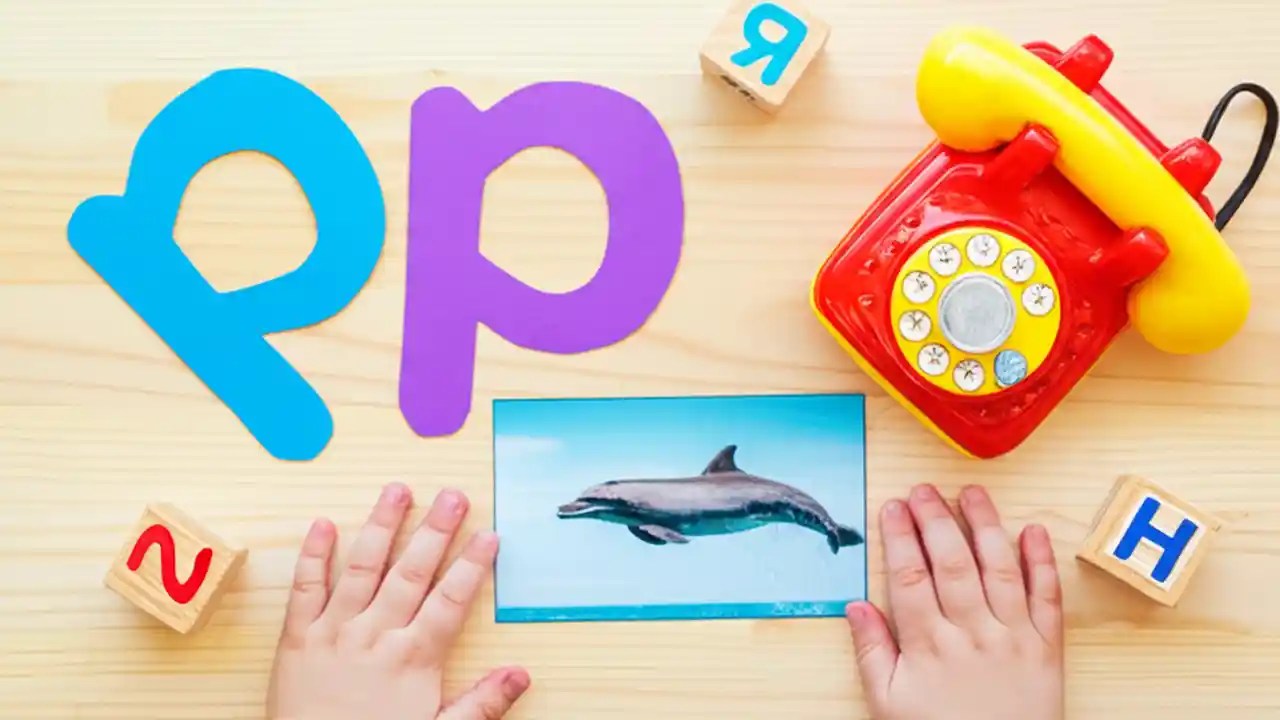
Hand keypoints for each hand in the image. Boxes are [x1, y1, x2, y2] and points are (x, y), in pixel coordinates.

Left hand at [267, 483, 529, 719]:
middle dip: (436, 531)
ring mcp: (335, 633)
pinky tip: (322, 525)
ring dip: (382, 526)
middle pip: (413, 573)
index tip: (489, 535)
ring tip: (397, 491)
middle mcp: (375, 636)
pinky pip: (306, 589)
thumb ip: (480, 704)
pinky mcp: (298, 639)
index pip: (451, 600)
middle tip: (453, 496)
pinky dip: (314, 555)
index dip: (472, 565)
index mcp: (413, 659)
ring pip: (363, 568)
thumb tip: (521, 674)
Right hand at [846, 484, 1062, 719]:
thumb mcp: (888, 703)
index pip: (910, 577)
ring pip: (999, 568)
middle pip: (952, 563)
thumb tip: (856, 606)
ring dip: (985, 525)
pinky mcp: (1047, 648)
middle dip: (935, 520)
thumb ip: (871, 652)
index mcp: (929, 645)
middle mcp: (972, 633)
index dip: (900, 537)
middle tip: (923, 490)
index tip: (892, 507)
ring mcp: (1013, 637)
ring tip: (971, 493)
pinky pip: (1047, 598)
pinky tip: (1032, 531)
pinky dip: (1042, 561)